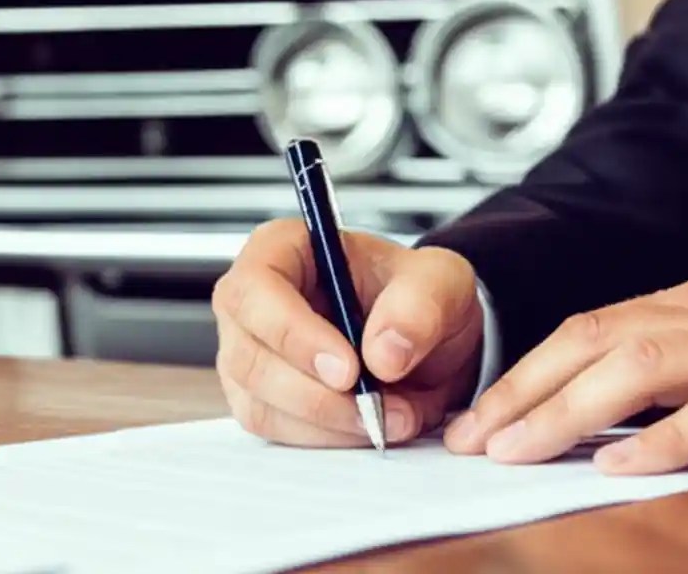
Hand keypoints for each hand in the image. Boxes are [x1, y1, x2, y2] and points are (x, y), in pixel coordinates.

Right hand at [212, 220, 483, 447]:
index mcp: (279, 249)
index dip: (292, 333)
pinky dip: (324, 438)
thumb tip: (384, 354)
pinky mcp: (257, 398)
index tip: (348, 370)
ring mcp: (247, 353)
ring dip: (326, 422)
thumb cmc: (415, 296)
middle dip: (316, 394)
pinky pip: (274, 431)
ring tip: (387, 416)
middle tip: (376, 407)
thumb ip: (420, 305)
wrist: (424, 340)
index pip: (254, 290)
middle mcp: (250, 302)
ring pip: (258, 402)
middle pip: (249, 357)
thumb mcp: (441, 282)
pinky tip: (364, 424)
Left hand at [444, 270, 687, 474]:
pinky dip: (668, 438)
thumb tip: (589, 413)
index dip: (524, 373)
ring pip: (641, 367)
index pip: (586, 329)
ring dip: (568, 411)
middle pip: (594, 341)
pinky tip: (620, 465)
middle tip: (473, 439)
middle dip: (524, 391)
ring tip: (518, 450)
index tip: (477, 417)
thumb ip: (673, 369)